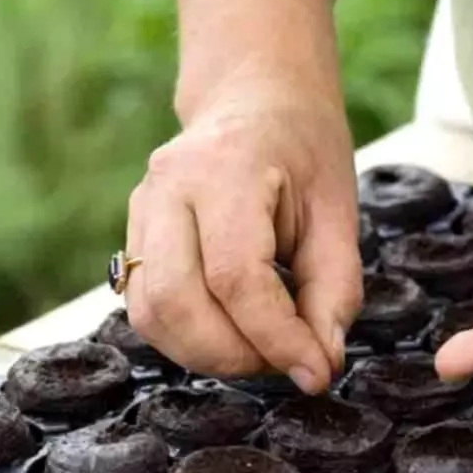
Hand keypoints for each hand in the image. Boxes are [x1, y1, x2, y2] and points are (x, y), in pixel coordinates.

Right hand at [125, 86, 361, 392]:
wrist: (257, 99)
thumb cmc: (304, 151)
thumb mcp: (338, 215)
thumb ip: (333, 293)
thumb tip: (318, 366)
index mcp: (225, 170)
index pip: (236, 278)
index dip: (276, 338)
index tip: (316, 372)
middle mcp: (168, 186)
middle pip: (177, 301)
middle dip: (235, 353)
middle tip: (287, 362)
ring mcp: (141, 208)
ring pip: (150, 313)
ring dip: (207, 354)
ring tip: (262, 349)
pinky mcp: (133, 234)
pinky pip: (144, 307)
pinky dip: (186, 339)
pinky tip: (231, 334)